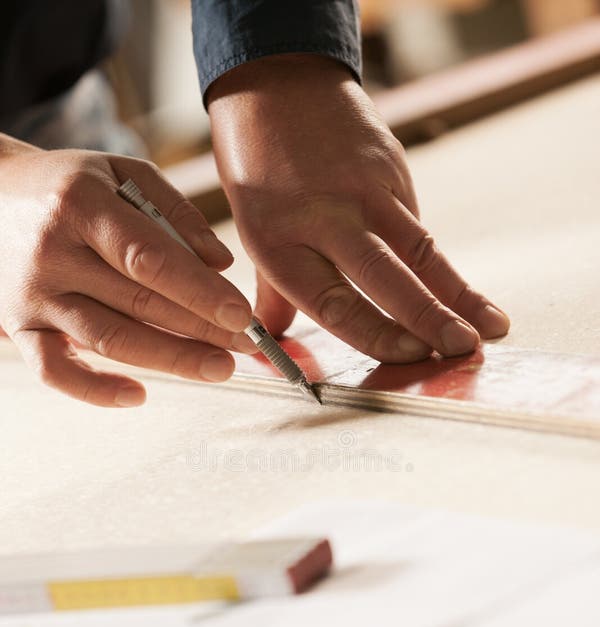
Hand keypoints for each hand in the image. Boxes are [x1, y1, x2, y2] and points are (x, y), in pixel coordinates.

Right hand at [0, 138, 254, 405]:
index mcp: (81, 206)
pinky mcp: (20, 329)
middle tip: (246, 347)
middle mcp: (52, 253)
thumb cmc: (69, 187)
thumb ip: (173, 210)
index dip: (199, 292)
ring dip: (170, 360)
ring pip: (109, 341)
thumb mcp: (120, 172)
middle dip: (200, 330)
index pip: (149, 258)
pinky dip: (97, 390)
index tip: (242, 316)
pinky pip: (56, 372)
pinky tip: (140, 395)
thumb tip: (220, 262)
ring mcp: (33, 296)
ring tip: (218, 368)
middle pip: (137, 304)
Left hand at [208, 55, 509, 361]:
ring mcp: (364, 191)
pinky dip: (444, 267)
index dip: (377, 334)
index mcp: (279, 242)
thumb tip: (271, 341)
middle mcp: (325, 217)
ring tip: (492, 329)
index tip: (411, 356)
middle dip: (428, 318)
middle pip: (385, 275)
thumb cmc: (260, 170)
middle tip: (461, 350)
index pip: (334, 302)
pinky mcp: (393, 171)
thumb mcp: (253, 232)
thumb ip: (272, 292)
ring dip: (459, 294)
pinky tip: (469, 299)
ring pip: (419, 250)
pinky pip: (420, 228)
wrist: (278, 87)